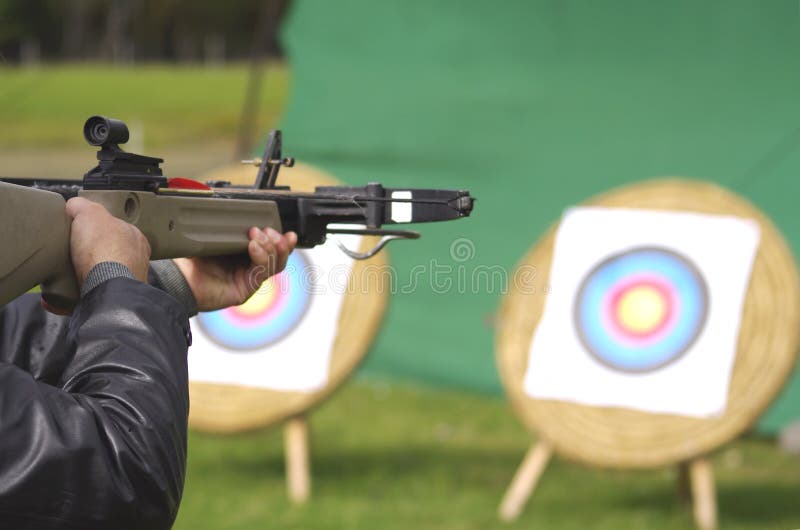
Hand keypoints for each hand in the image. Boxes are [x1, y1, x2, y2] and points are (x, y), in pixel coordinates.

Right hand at [42, 197, 151, 314]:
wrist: (107, 288)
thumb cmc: (104, 250)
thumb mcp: (90, 214)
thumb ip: (83, 206)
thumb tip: (74, 206)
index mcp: (134, 238)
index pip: (115, 229)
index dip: (94, 229)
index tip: (77, 232)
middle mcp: (135, 261)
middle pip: (107, 254)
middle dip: (87, 255)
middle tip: (68, 254)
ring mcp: (124, 283)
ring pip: (99, 277)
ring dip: (79, 276)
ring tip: (62, 274)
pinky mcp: (108, 301)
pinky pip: (84, 299)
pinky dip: (68, 299)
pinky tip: (53, 297)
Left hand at [173, 227, 296, 311]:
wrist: (178, 277)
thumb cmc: (191, 257)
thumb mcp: (212, 234)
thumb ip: (225, 223)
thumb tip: (232, 204)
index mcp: (245, 252)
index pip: (272, 246)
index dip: (282, 239)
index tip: (285, 230)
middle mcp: (250, 266)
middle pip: (279, 256)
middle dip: (279, 242)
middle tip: (268, 230)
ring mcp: (249, 279)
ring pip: (276, 265)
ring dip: (272, 248)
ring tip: (259, 236)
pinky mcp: (245, 289)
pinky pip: (262, 273)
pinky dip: (262, 257)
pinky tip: (253, 246)